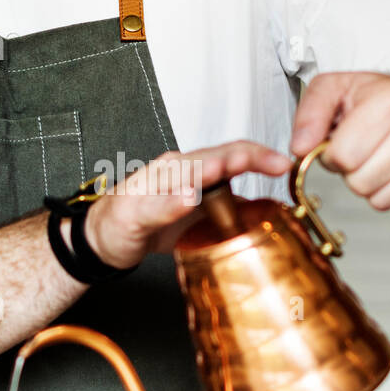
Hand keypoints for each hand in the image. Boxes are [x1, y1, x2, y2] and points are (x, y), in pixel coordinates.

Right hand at [84, 140, 292, 268]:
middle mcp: (173, 170)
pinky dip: (172, 201)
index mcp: (192, 168)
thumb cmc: (150, 219)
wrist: (104, 236)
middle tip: (268, 160)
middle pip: (211, 157)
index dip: (259, 155)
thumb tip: (268, 208)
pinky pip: (156, 204)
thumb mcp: (198, 214)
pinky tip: (187, 198)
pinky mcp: (134, 209)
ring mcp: (151, 187)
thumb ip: (229, 206)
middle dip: (240, 157)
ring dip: (207, 171)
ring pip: (183, 175)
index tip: (285, 164)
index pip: (230, 154)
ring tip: (229, 169)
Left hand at [290, 71, 389, 215]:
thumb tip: (300, 148)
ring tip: (383, 159)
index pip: (341, 157)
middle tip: (366, 150)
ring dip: (375, 187)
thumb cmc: (377, 99)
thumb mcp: (334, 90)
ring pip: (383, 201)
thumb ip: (309, 115)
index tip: (344, 141)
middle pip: (360, 183)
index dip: (333, 155)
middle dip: (353, 172)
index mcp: (388, 101)